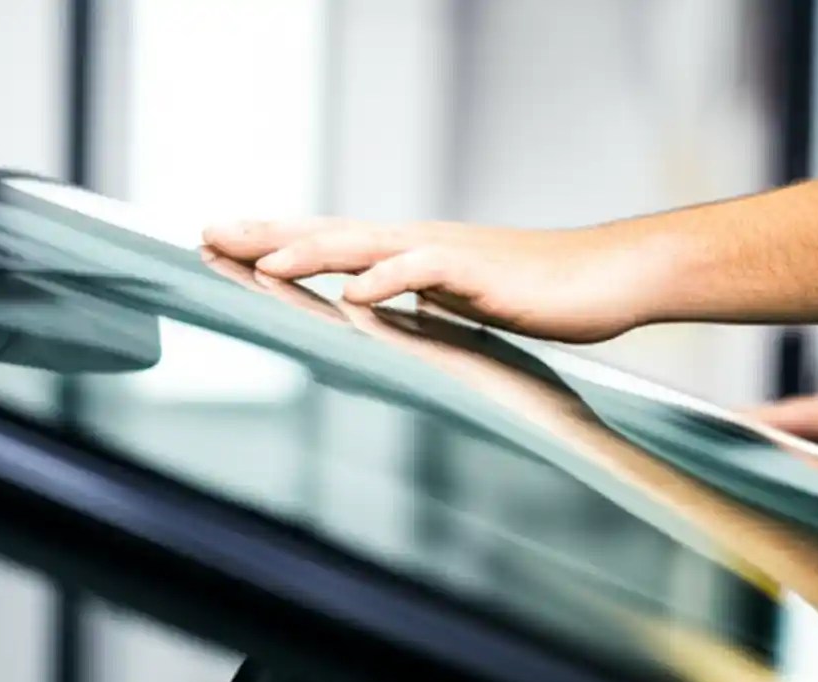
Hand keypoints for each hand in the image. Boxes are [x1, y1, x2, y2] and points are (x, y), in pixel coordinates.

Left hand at [202, 219, 670, 342]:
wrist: (608, 277)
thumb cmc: (539, 291)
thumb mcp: (460, 300)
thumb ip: (415, 304)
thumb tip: (375, 315)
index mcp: (409, 254)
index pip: (329, 242)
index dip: (276, 240)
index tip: (223, 241)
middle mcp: (419, 244)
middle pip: (331, 234)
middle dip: (268, 234)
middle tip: (209, 232)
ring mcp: (449, 254)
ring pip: (367, 245)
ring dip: (313, 252)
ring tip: (261, 259)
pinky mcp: (481, 272)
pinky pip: (427, 272)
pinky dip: (388, 280)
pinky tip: (355, 292)